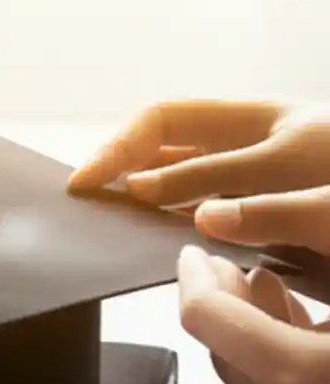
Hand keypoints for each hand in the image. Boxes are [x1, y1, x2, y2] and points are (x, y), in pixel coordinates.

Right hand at [69, 100, 329, 254]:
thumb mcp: (296, 179)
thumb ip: (228, 186)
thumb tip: (154, 196)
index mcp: (258, 122)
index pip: (164, 120)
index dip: (120, 146)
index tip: (87, 184)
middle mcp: (253, 153)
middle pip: (167, 154)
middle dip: (124, 177)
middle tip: (89, 212)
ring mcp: (261, 194)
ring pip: (185, 197)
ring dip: (149, 213)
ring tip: (116, 236)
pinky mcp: (273, 235)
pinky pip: (212, 233)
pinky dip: (184, 243)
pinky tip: (172, 263)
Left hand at [178, 245, 329, 383]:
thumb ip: (315, 256)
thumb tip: (250, 248)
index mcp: (299, 375)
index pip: (205, 317)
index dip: (192, 277)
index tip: (191, 252)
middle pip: (225, 352)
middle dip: (223, 302)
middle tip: (227, 264)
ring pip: (258, 381)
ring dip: (256, 332)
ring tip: (267, 286)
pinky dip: (285, 365)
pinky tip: (306, 331)